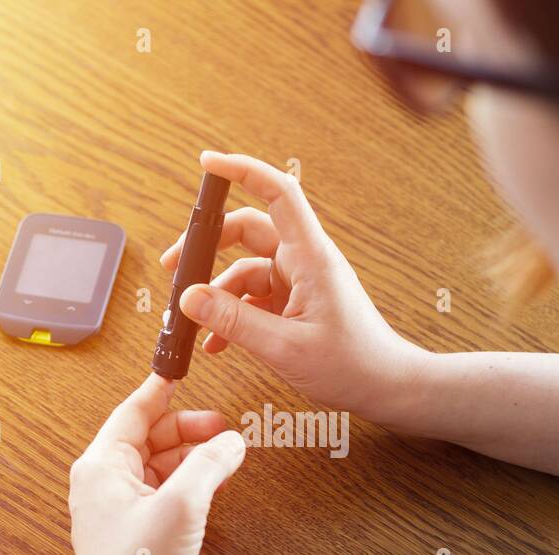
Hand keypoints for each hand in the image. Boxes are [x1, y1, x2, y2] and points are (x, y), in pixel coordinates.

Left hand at [69, 373, 245, 554]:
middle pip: (148, 439)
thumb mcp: (183, 503)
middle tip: (224, 428)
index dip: (161, 390)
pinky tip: (213, 487)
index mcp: (101, 466)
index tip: (180, 372)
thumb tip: (231, 441)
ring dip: (192, 459)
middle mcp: (103, 484)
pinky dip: (188, 485)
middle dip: (188, 430)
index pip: (133, 411)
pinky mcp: (133, 534)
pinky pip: (162, 493)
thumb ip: (210, 464)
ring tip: (226, 457)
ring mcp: (117, 510)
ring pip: (158, 467)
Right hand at [160, 151, 425, 420]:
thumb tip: (189, 297)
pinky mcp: (295, 303)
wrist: (384, 387)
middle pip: (248, 231)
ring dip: (216, 293)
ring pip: (245, 270)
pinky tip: (216, 343)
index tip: (208, 162)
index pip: (277, 193)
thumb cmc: (352, 364)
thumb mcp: (284, 346)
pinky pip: (254, 299)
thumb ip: (234, 321)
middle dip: (207, 246)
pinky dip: (232, 315)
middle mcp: (304, 261)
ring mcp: (299, 282)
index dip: (243, 171)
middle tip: (174, 268)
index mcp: (310, 257)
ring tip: (192, 322)